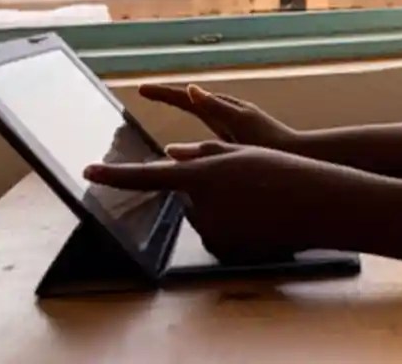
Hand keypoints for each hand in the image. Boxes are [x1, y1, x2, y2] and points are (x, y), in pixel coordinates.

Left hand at [84, 140, 354, 261]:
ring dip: (221, 206)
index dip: (113, 176)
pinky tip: (259, 216)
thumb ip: (200, 155)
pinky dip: (233, 224)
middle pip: (187, 196)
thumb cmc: (280, 169)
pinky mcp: (226, 249)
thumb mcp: (239, 152)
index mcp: (200, 175)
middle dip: (204, 188)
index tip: (87, 172)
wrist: (314, 202)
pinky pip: (219, 233)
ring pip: (203, 215)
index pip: (145, 177)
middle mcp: (200, 205)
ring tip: (256, 199)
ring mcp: (213, 230)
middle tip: (241, 182)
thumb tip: (170, 158)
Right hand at [140, 84, 298, 150]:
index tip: (141, 89)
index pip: (187, 98)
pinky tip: (201, 137)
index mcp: (225, 110)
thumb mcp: (239, 125)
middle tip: (149, 93)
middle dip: (172, 95)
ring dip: (188, 104)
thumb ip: (216, 108)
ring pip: (207, 109)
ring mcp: (239, 123)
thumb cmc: (272, 143)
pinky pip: (217, 122)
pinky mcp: (246, 135)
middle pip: (195, 99)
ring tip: (172, 104)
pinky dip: (204, 119)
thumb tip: (190, 89)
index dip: (164, 94)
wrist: (303, 155)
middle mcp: (231, 112)